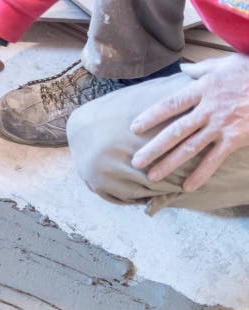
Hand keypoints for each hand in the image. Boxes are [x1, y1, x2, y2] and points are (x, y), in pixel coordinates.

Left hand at [131, 54, 248, 191]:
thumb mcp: (226, 63)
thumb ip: (201, 69)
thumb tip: (182, 68)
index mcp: (203, 89)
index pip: (171, 104)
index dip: (151, 115)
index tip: (134, 128)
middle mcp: (209, 109)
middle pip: (175, 131)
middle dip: (154, 148)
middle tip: (136, 162)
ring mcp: (222, 125)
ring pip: (190, 147)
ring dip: (169, 163)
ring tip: (152, 177)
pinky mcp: (235, 137)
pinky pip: (215, 159)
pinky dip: (201, 174)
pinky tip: (187, 187)